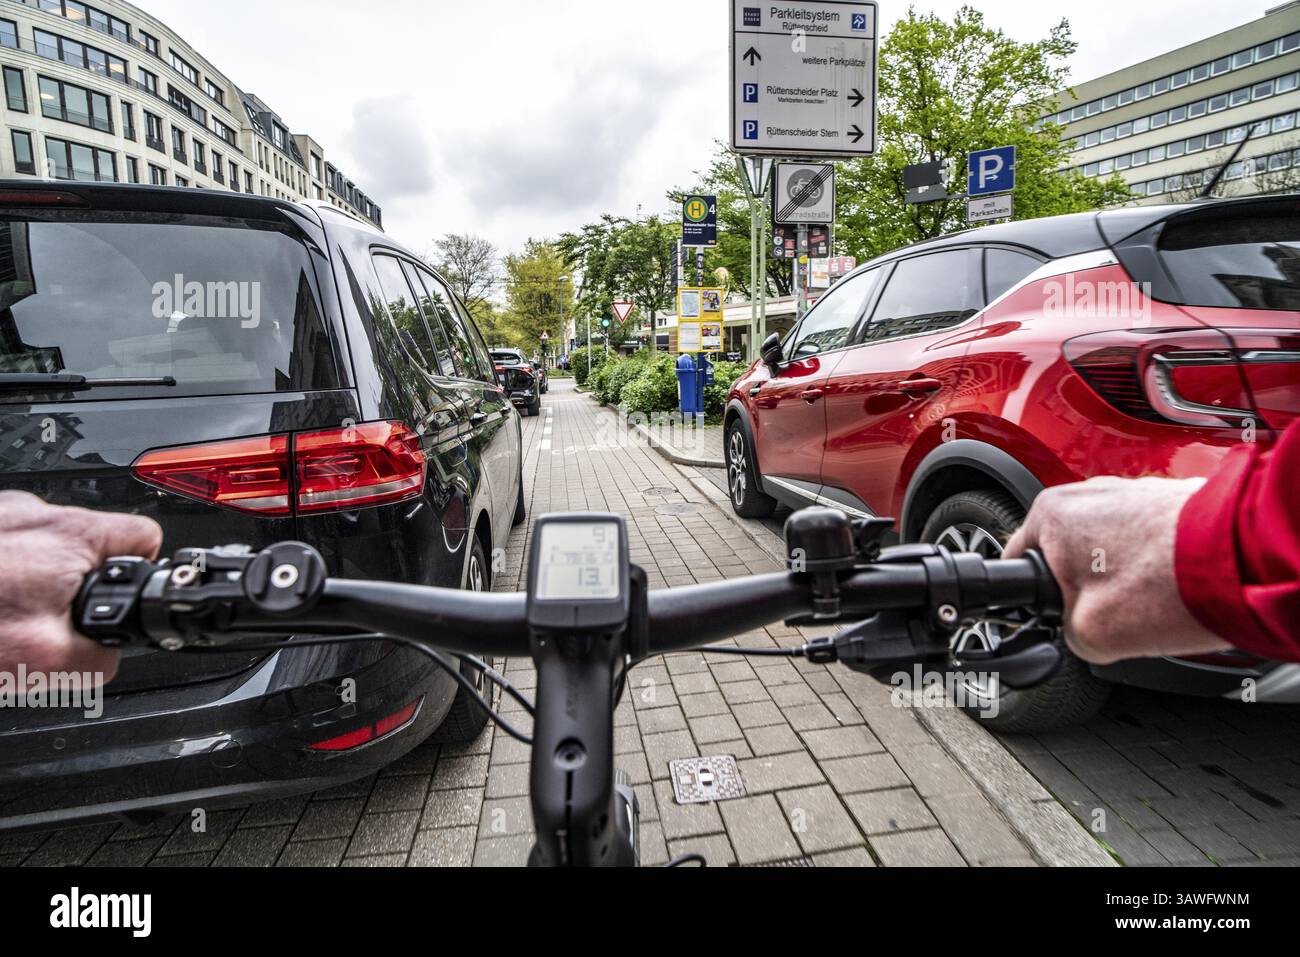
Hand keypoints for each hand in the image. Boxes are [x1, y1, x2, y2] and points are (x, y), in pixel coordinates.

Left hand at [0, 491, 161, 682]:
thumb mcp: (46, 663)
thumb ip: (98, 656)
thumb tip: (110, 655)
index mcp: (71, 534)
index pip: (143, 539)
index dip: (135, 578)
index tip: (113, 603)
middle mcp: (34, 512)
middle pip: (88, 546)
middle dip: (72, 586)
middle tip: (40, 622)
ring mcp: (0, 514)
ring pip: (39, 549)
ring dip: (28, 581)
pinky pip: (3, 549)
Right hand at [1003, 476, 1230, 664]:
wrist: (1245, 559)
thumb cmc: (1169, 585)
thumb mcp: (1088, 636)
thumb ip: (1067, 634)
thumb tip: (1081, 633)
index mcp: (1048, 515)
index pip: (1015, 566)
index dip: (1036, 603)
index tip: (1058, 619)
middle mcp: (1086, 492)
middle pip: (1066, 557)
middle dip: (1086, 590)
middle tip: (1112, 618)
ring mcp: (1129, 491)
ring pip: (1109, 551)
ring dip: (1124, 578)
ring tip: (1151, 603)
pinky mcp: (1168, 499)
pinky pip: (1146, 541)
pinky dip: (1155, 565)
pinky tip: (1173, 587)